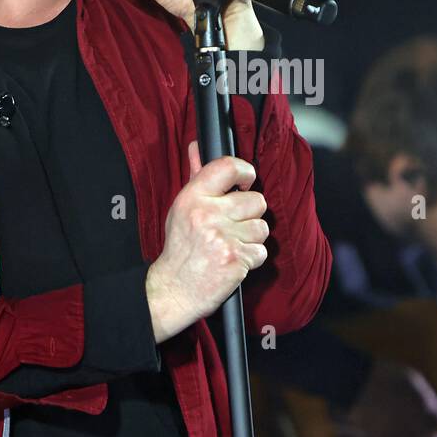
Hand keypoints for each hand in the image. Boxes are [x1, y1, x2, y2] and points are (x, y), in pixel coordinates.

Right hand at [145, 140, 268, 342]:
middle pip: (256, 201)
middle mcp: (208, 214)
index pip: (228, 167)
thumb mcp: (181, 208)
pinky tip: (234, 260)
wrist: (174, 288)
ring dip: (252, 238)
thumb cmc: (180, 248)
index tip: (247, 180)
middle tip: (233, 225)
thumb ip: (197, 177)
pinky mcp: (236, 259)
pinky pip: (261, 251)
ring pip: (262, 227)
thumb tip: (196, 147)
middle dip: (250, 215)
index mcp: (193, 197)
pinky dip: (252, 258)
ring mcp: (223, 237)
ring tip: (232, 244)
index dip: (245, 171)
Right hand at [336, 360, 436, 436]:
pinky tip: (392, 431)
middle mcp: (422, 433)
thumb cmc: (389, 378)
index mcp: (432, 415)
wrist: (360, 386)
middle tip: (423, 426)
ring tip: (405, 428)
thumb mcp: (416, 382)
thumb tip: (433, 412)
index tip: (435, 416)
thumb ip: (429, 402)